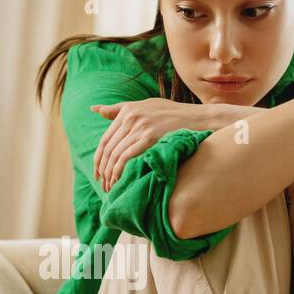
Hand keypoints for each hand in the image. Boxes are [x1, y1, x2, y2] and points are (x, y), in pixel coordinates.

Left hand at [91, 98, 236, 191]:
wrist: (199, 118)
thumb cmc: (173, 114)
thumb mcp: (146, 106)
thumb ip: (119, 109)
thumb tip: (94, 109)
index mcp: (128, 109)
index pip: (105, 139)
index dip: (99, 159)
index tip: (98, 173)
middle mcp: (131, 116)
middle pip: (108, 148)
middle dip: (102, 170)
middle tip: (103, 185)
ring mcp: (140, 126)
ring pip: (115, 154)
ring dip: (110, 174)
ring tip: (110, 187)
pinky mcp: (149, 137)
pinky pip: (126, 157)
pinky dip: (119, 171)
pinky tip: (119, 181)